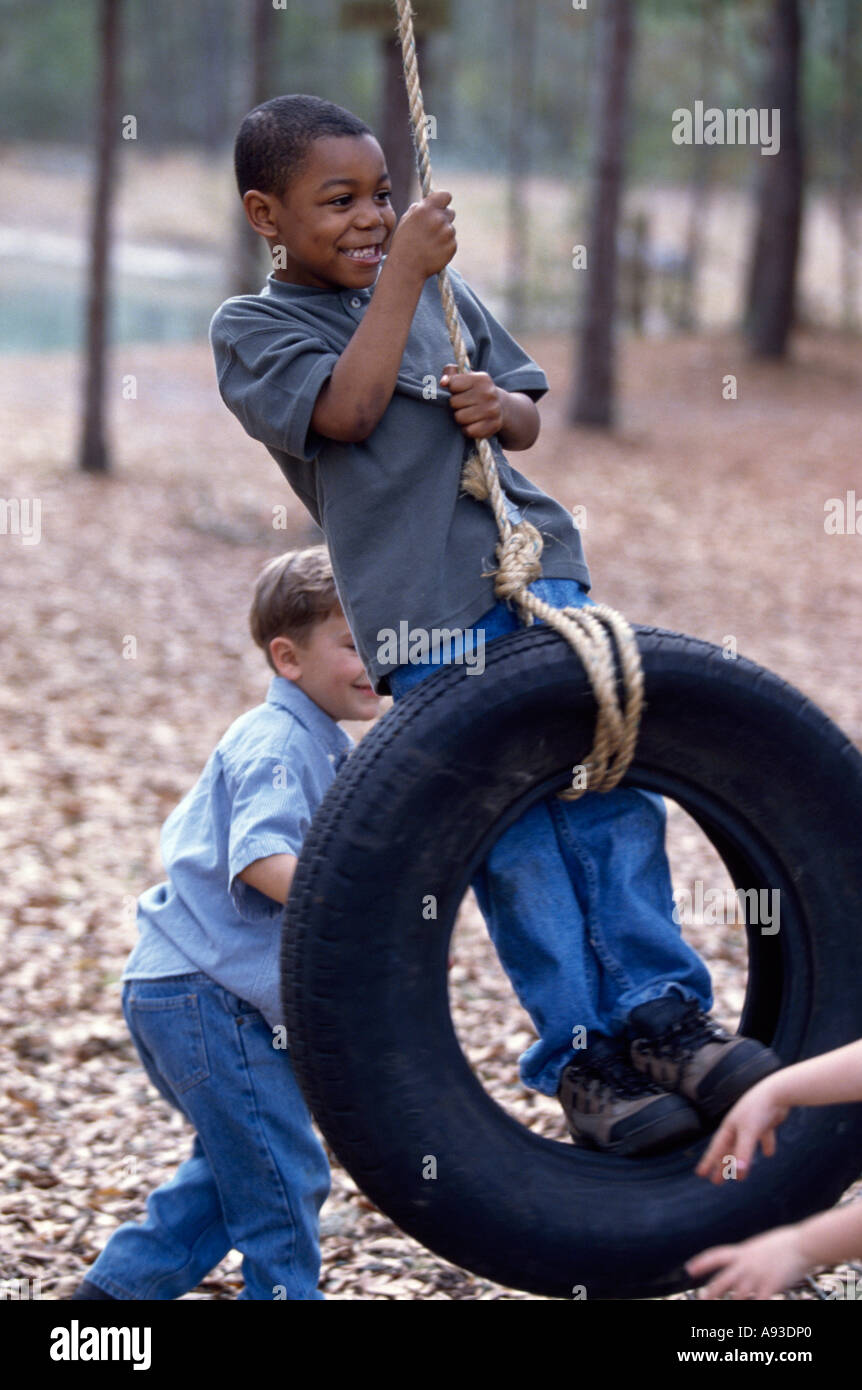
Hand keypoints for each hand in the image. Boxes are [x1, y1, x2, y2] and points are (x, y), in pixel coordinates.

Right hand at [386, 190, 456, 281]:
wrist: (407, 268)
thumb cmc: (404, 243)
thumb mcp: (406, 220)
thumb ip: (419, 208)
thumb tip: (429, 201)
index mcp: (426, 209)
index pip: (446, 195)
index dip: (443, 201)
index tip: (441, 206)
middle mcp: (438, 219)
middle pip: (451, 212)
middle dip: (443, 218)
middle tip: (432, 230)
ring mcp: (447, 233)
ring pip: (451, 229)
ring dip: (443, 234)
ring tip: (430, 244)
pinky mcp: (452, 246)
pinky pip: (452, 242)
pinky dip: (446, 246)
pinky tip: (434, 252)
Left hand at [440, 363, 503, 438]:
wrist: (500, 407)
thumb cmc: (475, 391)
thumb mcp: (465, 377)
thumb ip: (451, 373)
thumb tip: (443, 382)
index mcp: (482, 379)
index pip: (453, 384)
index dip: (453, 389)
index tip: (459, 391)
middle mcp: (489, 393)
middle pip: (454, 402)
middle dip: (456, 405)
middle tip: (464, 405)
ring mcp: (493, 410)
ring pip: (460, 418)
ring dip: (460, 418)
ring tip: (468, 414)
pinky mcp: (493, 426)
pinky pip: (469, 431)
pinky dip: (467, 430)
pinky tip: (473, 424)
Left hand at [686, 1225, 810, 1299]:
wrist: (803, 1244)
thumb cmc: (785, 1243)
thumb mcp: (760, 1245)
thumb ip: (748, 1255)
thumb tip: (741, 1261)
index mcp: (743, 1251)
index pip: (716, 1255)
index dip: (701, 1262)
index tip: (689, 1268)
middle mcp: (746, 1264)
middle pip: (722, 1281)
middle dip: (710, 1293)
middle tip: (702, 1300)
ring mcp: (757, 1275)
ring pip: (737, 1295)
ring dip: (733, 1303)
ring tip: (725, 1308)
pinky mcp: (770, 1286)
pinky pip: (758, 1301)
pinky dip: (755, 1305)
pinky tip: (753, 1306)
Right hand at [694, 1075, 790, 1184]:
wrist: (777, 1091)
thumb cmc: (758, 1110)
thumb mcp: (749, 1132)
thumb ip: (744, 1153)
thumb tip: (739, 1174)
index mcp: (729, 1128)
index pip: (716, 1149)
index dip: (708, 1162)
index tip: (700, 1174)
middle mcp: (737, 1127)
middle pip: (727, 1150)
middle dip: (722, 1166)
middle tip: (716, 1182)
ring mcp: (752, 1124)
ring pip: (743, 1146)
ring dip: (740, 1159)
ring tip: (740, 1172)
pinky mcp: (766, 1123)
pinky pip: (764, 1138)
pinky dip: (766, 1145)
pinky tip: (769, 1154)